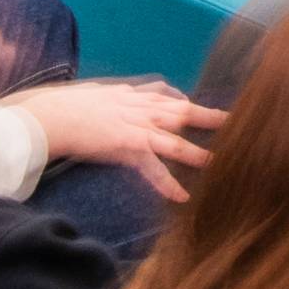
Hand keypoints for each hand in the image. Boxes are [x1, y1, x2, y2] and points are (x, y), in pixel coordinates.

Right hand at [23, 76, 215, 199]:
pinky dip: (168, 183)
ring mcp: (137, 127)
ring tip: (219, 164)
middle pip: (184, 112)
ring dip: (199, 154)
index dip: (188, 102)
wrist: (53, 115)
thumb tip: (126, 92)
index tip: (204, 106)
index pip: (168, 95)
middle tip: (236, 124)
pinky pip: (153, 168)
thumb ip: (118, 94)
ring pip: (176, 141)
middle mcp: (141, 108)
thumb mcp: (100, 92)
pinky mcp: (128, 146)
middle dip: (210, 118)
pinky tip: (182, 196)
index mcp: (133, 95)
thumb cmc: (69, 106)